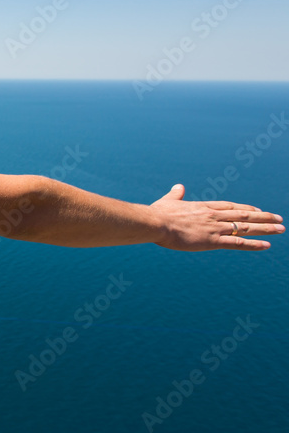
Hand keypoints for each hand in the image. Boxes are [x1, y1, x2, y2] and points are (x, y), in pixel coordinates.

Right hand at [151, 184, 283, 250]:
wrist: (155, 222)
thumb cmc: (158, 213)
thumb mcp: (168, 201)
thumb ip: (176, 194)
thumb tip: (179, 186)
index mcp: (204, 207)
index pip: (230, 207)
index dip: (246, 209)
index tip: (258, 211)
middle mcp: (214, 216)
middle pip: (243, 216)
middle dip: (263, 217)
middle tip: (278, 218)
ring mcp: (215, 228)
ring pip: (245, 228)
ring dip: (265, 228)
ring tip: (280, 228)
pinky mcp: (212, 241)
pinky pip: (238, 243)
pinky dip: (253, 244)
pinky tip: (267, 245)